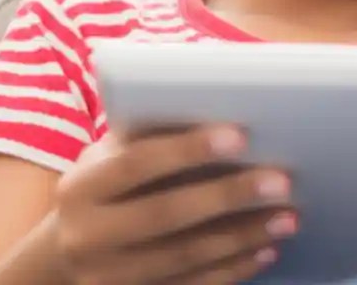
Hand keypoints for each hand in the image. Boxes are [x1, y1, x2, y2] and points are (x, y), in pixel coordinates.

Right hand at [48, 126, 296, 283]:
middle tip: (282, 182)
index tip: (240, 136)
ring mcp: (108, 277)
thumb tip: (205, 91)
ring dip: (242, 237)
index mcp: (81, 187)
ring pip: (184, 257)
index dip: (188, 150)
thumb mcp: (111, 154)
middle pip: (164, 215)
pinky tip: (267, 249)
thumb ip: (149, 130)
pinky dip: (233, 269)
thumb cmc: (109, 186)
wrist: (68, 253)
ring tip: (288, 217)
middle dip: (228, 196)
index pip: (136, 163)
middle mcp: (86, 236)